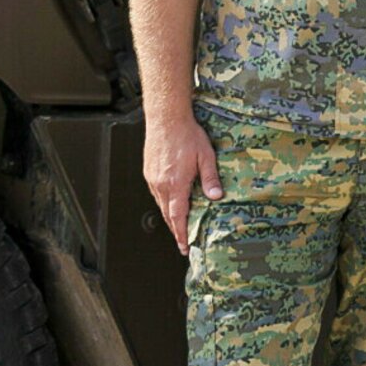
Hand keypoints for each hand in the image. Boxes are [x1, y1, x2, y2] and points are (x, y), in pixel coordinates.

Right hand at [143, 110, 220, 256]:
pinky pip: (156, 193)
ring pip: (161, 204)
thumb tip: (216, 197)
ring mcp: (153, 178)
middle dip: (175, 230)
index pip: (177, 216)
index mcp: (175, 183)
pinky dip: (164, 203)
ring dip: (170, 217)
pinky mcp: (149, 172)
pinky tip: (171, 203)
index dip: (181, 233)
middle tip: (182, 243)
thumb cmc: (187, 135)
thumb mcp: (206, 156)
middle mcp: (161, 184)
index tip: (184, 246)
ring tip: (179, 227)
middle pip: (167, 214)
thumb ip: (210, 178)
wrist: (166, 119)